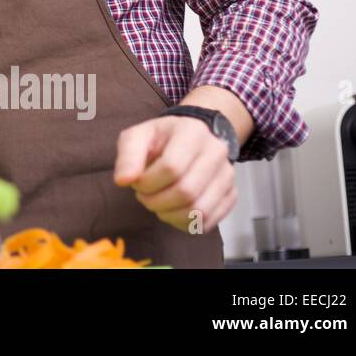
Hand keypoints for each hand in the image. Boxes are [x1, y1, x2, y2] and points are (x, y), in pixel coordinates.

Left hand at [113, 115, 237, 233]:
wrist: (190, 138)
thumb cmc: (160, 139)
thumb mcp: (137, 137)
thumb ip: (127, 157)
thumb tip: (123, 181)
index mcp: (192, 132)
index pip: (172, 167)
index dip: (148, 183)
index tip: (137, 182)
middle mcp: (216, 152)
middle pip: (187, 192)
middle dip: (157, 202)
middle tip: (144, 197)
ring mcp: (228, 174)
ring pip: (200, 211)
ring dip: (170, 215)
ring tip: (157, 204)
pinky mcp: (231, 194)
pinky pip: (209, 221)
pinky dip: (185, 223)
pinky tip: (172, 211)